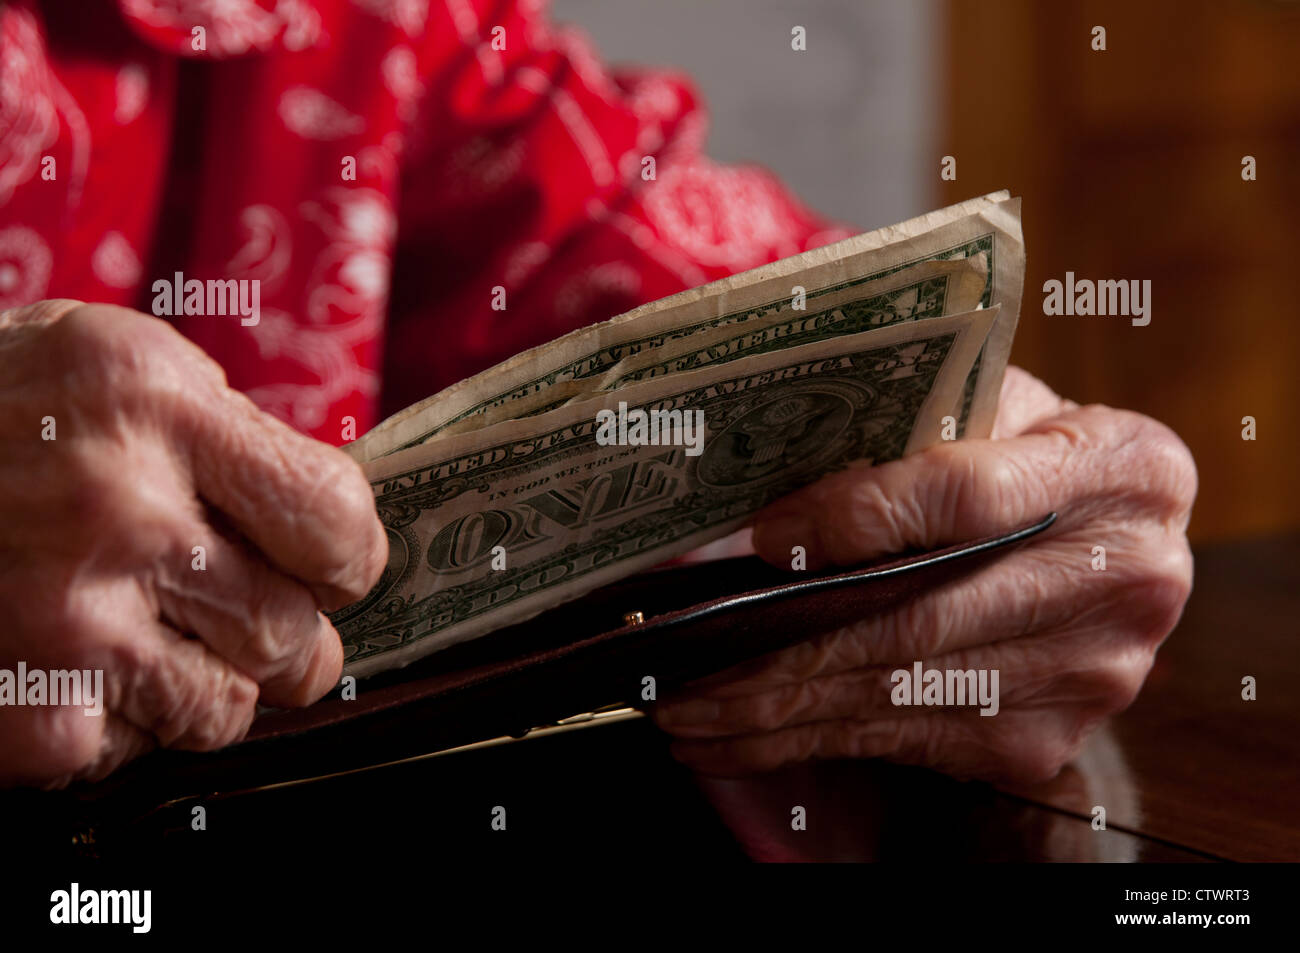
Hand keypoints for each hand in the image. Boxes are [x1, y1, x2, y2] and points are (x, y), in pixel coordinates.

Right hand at [0, 301, 385, 787]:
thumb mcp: (107, 365)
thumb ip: (225, 435)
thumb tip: (328, 522)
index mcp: (152, 406)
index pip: (335, 520)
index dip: (344, 554)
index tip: (327, 561)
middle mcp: (115, 512)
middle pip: (292, 635)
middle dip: (286, 634)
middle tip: (244, 612)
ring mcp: (61, 621)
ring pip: (226, 710)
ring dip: (208, 685)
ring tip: (151, 634)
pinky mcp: (21, 709)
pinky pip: (132, 752)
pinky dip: (119, 724)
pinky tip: (76, 667)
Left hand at [654, 366, 1196, 782]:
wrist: (1115, 542)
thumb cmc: (1026, 455)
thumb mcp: (991, 408)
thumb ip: (902, 435)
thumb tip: (755, 512)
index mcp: (1120, 467)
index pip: (965, 496)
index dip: (858, 517)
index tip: (765, 537)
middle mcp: (1122, 580)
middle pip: (922, 618)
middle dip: (786, 647)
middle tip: (684, 663)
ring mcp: (1086, 674)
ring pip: (900, 692)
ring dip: (779, 710)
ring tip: (689, 708)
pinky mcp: (1043, 737)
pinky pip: (905, 740)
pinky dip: (812, 740)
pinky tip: (743, 737)